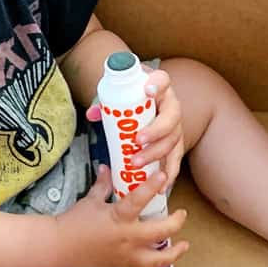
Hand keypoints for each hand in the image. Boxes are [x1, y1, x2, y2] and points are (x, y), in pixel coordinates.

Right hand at [56, 166, 188, 266]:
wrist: (60, 249)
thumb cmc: (74, 222)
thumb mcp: (90, 201)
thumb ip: (103, 185)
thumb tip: (107, 167)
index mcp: (118, 218)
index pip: (139, 199)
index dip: (153, 186)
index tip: (164, 175)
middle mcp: (127, 238)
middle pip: (160, 232)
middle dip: (176, 222)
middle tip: (182, 214)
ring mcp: (127, 255)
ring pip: (158, 259)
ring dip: (174, 253)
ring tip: (184, 245)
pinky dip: (158, 265)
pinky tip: (165, 259)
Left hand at [87, 66, 184, 186]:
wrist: (142, 104)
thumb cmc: (130, 99)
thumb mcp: (116, 96)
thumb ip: (103, 104)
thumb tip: (92, 114)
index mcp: (159, 87)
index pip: (163, 79)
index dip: (158, 84)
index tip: (148, 91)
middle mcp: (171, 106)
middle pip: (171, 118)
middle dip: (155, 131)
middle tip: (137, 141)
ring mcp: (176, 127)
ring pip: (173, 141)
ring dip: (155, 154)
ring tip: (136, 163)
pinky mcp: (175, 145)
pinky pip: (176, 160)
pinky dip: (169, 173)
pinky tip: (161, 186)